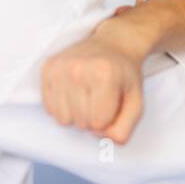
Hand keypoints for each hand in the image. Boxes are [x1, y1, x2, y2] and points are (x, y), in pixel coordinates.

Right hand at [41, 19, 149, 144]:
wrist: (112, 43)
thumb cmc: (124, 76)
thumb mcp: (136, 101)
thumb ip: (126, 127)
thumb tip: (105, 140)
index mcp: (103, 75)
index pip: (99, 124)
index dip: (108, 119)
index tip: (112, 103)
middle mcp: (78, 69)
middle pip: (81, 123)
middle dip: (93, 118)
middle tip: (100, 98)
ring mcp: (60, 67)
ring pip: (63, 119)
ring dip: (76, 115)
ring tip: (87, 96)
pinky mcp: (48, 68)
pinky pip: (49, 108)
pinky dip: (62, 107)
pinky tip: (74, 91)